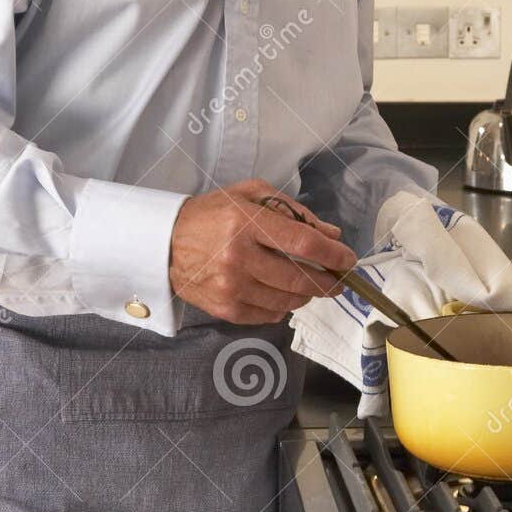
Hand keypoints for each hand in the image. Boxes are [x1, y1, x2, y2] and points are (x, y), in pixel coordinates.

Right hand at [169, 179, 355, 323]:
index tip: (348, 260)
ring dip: (306, 295)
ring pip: (288, 301)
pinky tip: (281, 295)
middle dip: (328, 282)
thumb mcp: (250, 196)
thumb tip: (331, 235)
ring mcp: (231, 287)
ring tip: (308, 285)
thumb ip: (293, 212)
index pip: (302, 244)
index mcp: (246, 222)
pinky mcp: (225, 309)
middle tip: (338, 280)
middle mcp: (239, 257)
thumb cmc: (212, 214)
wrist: (164, 243)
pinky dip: (283, 307)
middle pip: (300, 279)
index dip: (332, 255)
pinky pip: (269, 315)